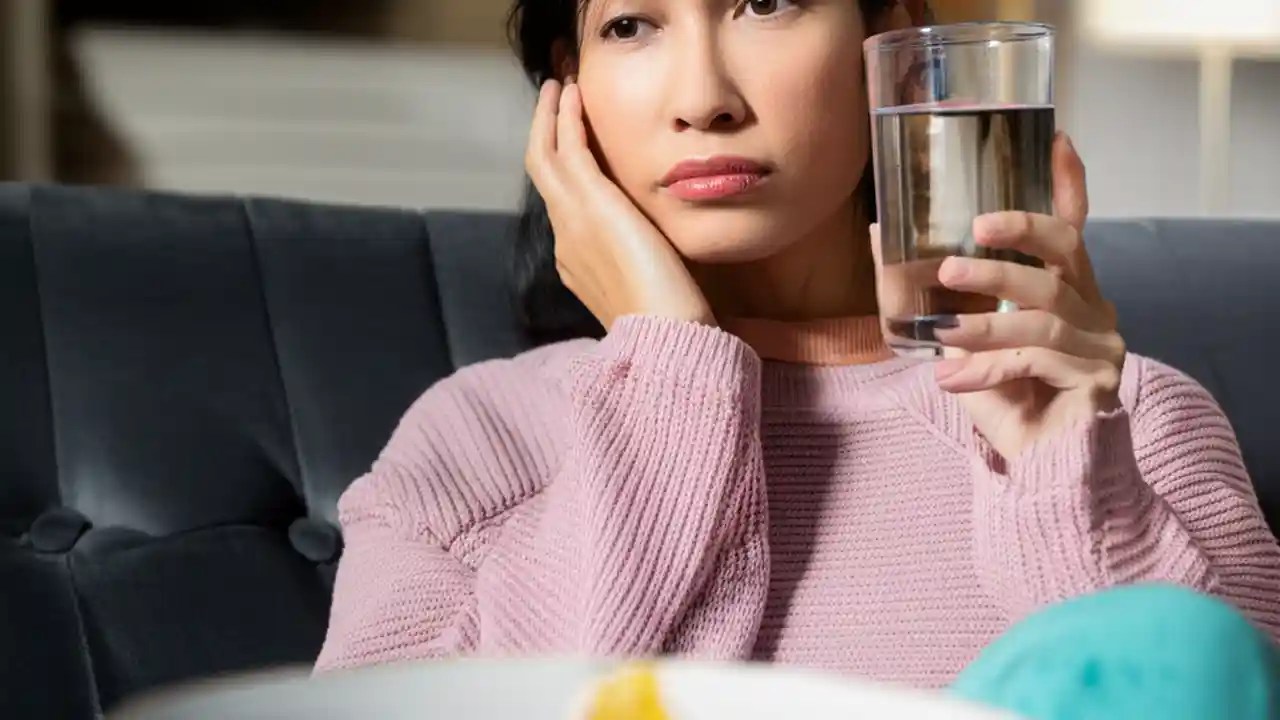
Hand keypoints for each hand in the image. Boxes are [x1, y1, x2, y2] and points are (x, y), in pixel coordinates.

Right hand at [525, 79, 714, 329]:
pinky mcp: (589, 205)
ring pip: (545, 156)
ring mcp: (571, 222)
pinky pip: (567, 149)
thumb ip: (647, 260)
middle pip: (543, 174)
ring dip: (551, 117)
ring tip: (560, 86)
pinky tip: (575, 94)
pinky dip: (567, 119)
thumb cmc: (672, 321)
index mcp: (577, 262)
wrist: (666, 336)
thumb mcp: (653, 286)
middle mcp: (566, 240)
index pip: (563, 202)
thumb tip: (663, 248)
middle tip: (555, 97)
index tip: (573, 140)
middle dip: (545, 132)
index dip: (564, 166)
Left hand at [931, 134, 1125, 457]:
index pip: (1073, 225)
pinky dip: (988, 372)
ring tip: (941, 331)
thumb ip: (931, 290)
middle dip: (1018, 242)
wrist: (1038, 464)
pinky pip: (1037, 366)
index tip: (1054, 137)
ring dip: (987, 323)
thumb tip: (879, 232)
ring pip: (1044, 315)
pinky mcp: (1095, 382)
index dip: (1067, 182)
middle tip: (967, 242)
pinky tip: (951, 380)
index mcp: (1067, 288)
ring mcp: (1100, 345)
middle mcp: (1093, 308)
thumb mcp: (960, 336)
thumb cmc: (1004, 396)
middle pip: (1063, 256)